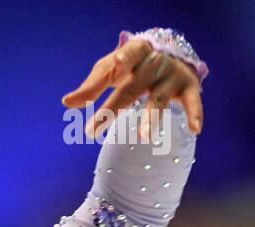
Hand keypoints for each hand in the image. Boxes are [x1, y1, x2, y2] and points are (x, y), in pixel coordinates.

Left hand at [62, 38, 203, 138]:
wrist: (174, 53)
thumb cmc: (134, 66)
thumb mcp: (112, 70)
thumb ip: (92, 86)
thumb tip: (67, 102)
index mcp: (135, 53)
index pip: (126, 55)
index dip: (123, 60)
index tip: (117, 67)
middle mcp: (154, 62)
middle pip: (132, 86)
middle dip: (113, 108)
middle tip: (91, 131)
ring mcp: (172, 75)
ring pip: (159, 98)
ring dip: (152, 116)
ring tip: (143, 136)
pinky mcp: (189, 87)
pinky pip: (192, 102)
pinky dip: (195, 114)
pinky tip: (196, 129)